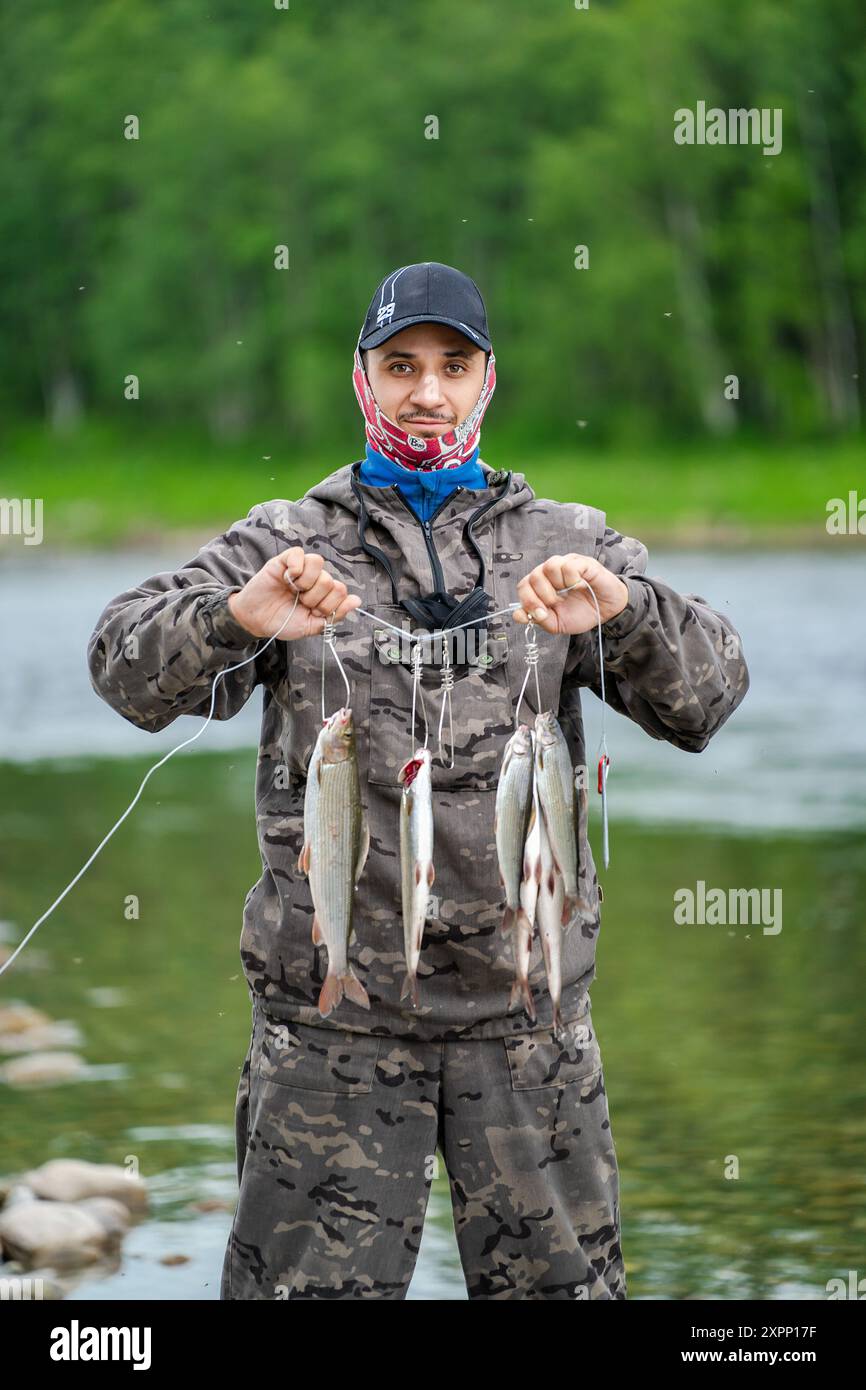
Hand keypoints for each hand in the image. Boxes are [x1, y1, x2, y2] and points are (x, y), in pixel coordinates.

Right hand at [228, 547, 361, 639]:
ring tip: (295, 591)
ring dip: (307, 582)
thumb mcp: (312, 626)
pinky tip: (289, 579)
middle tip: (301, 603)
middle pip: (330, 580)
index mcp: (324, 594)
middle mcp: (315, 579)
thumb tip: (357, 601)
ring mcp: (300, 569)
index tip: (314, 613)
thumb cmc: (283, 622)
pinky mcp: (283, 561)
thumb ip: (335, 615)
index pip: (341, 590)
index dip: (329, 605)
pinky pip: (299, 553)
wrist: (256, 621)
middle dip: (316, 599)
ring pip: (318, 562)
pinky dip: (296, 567)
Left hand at [514, 553, 629, 635]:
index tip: (541, 614)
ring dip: (557, 586)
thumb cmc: (582, 613)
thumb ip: (538, 619)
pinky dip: (571, 579)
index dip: (528, 601)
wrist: (608, 612)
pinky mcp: (582, 562)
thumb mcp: (557, 624)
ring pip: (549, 566)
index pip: (523, 586)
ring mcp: (566, 564)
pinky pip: (568, 565)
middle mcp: (551, 572)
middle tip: (556, 604)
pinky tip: (579, 585)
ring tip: (569, 593)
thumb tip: (518, 615)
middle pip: (533, 576)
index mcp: (542, 586)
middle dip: (542, 596)